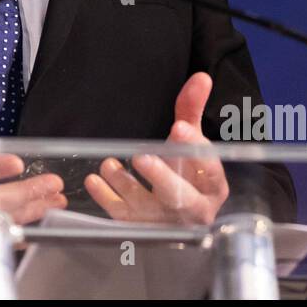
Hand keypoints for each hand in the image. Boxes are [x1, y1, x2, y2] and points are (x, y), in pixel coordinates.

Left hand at [85, 71, 228, 223]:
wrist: (179, 212)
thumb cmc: (187, 172)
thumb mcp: (191, 142)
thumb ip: (192, 110)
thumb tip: (201, 77)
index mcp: (212, 186)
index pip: (208, 169)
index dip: (195, 149)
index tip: (179, 128)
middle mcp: (193, 209)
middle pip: (180, 196)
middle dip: (161, 176)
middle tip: (141, 157)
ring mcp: (166, 223)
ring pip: (147, 207)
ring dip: (126, 184)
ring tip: (108, 164)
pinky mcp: (142, 229)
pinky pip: (123, 217)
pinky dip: (106, 198)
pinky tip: (94, 180)